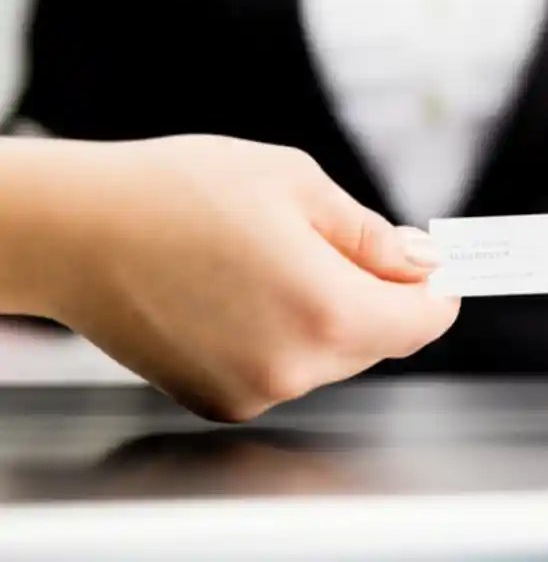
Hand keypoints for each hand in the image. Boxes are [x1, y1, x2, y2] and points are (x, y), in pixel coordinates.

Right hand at [27, 136, 457, 421]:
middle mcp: (295, 367)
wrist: (74, 231)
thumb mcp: (296, 183)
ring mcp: (255, 392)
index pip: (424, 322)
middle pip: (380, 340)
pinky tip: (245, 292)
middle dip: (380, 295)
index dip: (437, 291)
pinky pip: (284, 370)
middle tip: (347, 244)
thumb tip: (420, 260)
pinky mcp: (218, 400)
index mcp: (327, 309)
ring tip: (277, 260)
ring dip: (330, 315)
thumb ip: (371, 233)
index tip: (435, 268)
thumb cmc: (176, 192)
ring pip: (333, 357)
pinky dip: (284, 336)